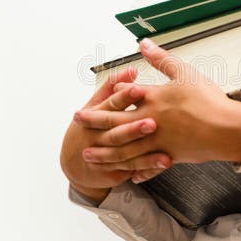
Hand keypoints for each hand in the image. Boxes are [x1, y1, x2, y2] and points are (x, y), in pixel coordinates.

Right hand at [60, 64, 172, 200]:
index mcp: (94, 114)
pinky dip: (148, 166)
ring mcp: (103, 156)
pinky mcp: (113, 171)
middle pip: (116, 131)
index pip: (110, 104)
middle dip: (134, 128)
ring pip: (124, 153)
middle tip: (153, 122)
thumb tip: (132, 69)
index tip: (139, 89)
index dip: (124, 97)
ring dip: (144, 149)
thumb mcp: (97, 105)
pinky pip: (132, 168)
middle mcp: (96, 136)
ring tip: (162, 145)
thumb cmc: (90, 126)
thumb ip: (114, 87)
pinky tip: (165, 161)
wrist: (74, 162)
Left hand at [74, 39, 240, 168]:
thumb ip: (161, 59)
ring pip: (125, 149)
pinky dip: (136, 170)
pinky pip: (147, 165)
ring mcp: (158, 141)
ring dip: (105, 152)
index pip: (124, 96)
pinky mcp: (169, 156)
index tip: (95, 96)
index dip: (109, 96)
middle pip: (115, 122)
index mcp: (154, 98)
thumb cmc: (209, 99)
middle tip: (77, 121)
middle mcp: (151, 120)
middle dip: (94, 122)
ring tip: (89, 154)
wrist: (229, 129)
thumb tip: (143, 43)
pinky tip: (127, 175)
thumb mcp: (185, 72)